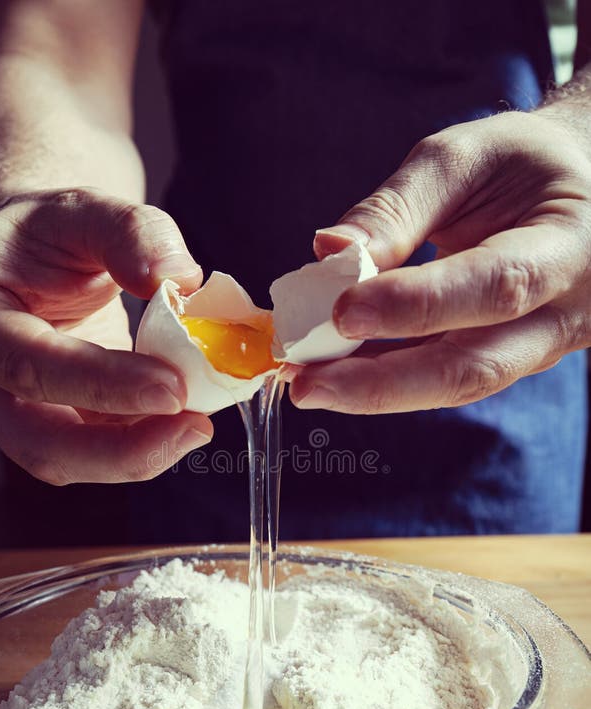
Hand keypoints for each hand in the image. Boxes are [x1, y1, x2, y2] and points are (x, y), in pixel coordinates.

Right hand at [0, 188, 212, 482]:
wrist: (36, 259)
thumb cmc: (48, 235)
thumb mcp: (81, 209)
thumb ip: (129, 231)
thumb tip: (177, 277)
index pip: (27, 365)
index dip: (100, 384)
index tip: (172, 388)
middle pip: (41, 444)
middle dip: (122, 449)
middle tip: (193, 425)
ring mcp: (13, 415)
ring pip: (72, 462)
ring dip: (142, 454)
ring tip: (198, 423)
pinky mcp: (55, 430)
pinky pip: (99, 454)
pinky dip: (147, 443)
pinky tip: (183, 419)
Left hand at [289, 111, 590, 412]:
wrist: (579, 196)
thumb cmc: (522, 167)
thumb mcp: (466, 158)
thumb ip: (400, 206)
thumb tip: (328, 251)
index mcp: (569, 246)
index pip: (497, 286)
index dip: (418, 305)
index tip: (342, 310)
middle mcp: (563, 314)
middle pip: (474, 368)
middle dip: (381, 383)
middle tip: (305, 384)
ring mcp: (535, 348)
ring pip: (454, 386)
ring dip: (372, 391)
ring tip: (304, 383)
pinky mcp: (501, 361)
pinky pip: (441, 378)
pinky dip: (381, 379)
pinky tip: (330, 372)